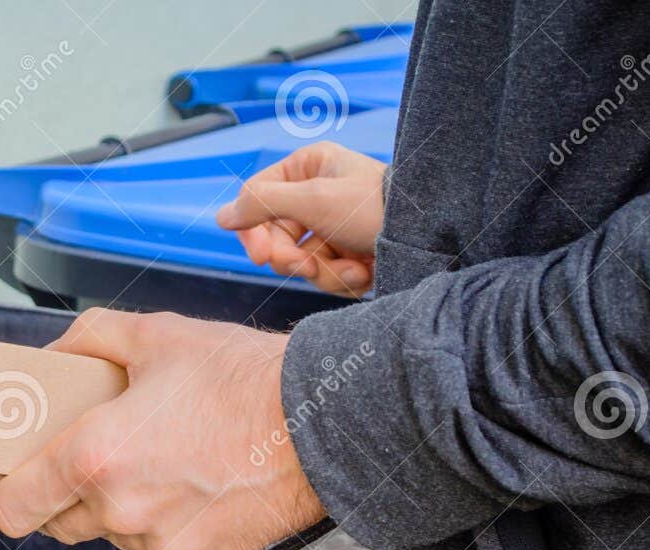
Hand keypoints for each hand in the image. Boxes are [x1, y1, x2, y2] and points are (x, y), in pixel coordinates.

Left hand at [0, 309, 324, 549]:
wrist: (329, 422)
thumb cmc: (244, 377)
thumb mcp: (155, 335)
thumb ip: (87, 341)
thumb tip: (53, 356)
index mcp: (95, 459)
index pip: (12, 508)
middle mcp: (121, 511)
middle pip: (56, 523)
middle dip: (55, 494)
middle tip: (75, 458)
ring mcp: (162, 542)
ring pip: (110, 533)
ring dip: (113, 505)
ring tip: (151, 457)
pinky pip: (159, 543)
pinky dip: (161, 517)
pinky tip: (190, 477)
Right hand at [215, 141, 386, 297]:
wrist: (428, 236)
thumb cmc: (374, 206)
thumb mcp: (312, 199)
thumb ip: (261, 204)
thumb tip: (221, 216)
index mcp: (307, 170)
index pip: (257, 202)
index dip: (255, 233)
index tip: (262, 256)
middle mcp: (317, 196)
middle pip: (277, 238)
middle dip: (295, 259)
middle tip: (308, 266)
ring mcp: (332, 228)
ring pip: (300, 263)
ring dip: (323, 273)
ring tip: (352, 268)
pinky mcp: (347, 254)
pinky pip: (325, 276)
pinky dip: (342, 280)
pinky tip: (365, 271)